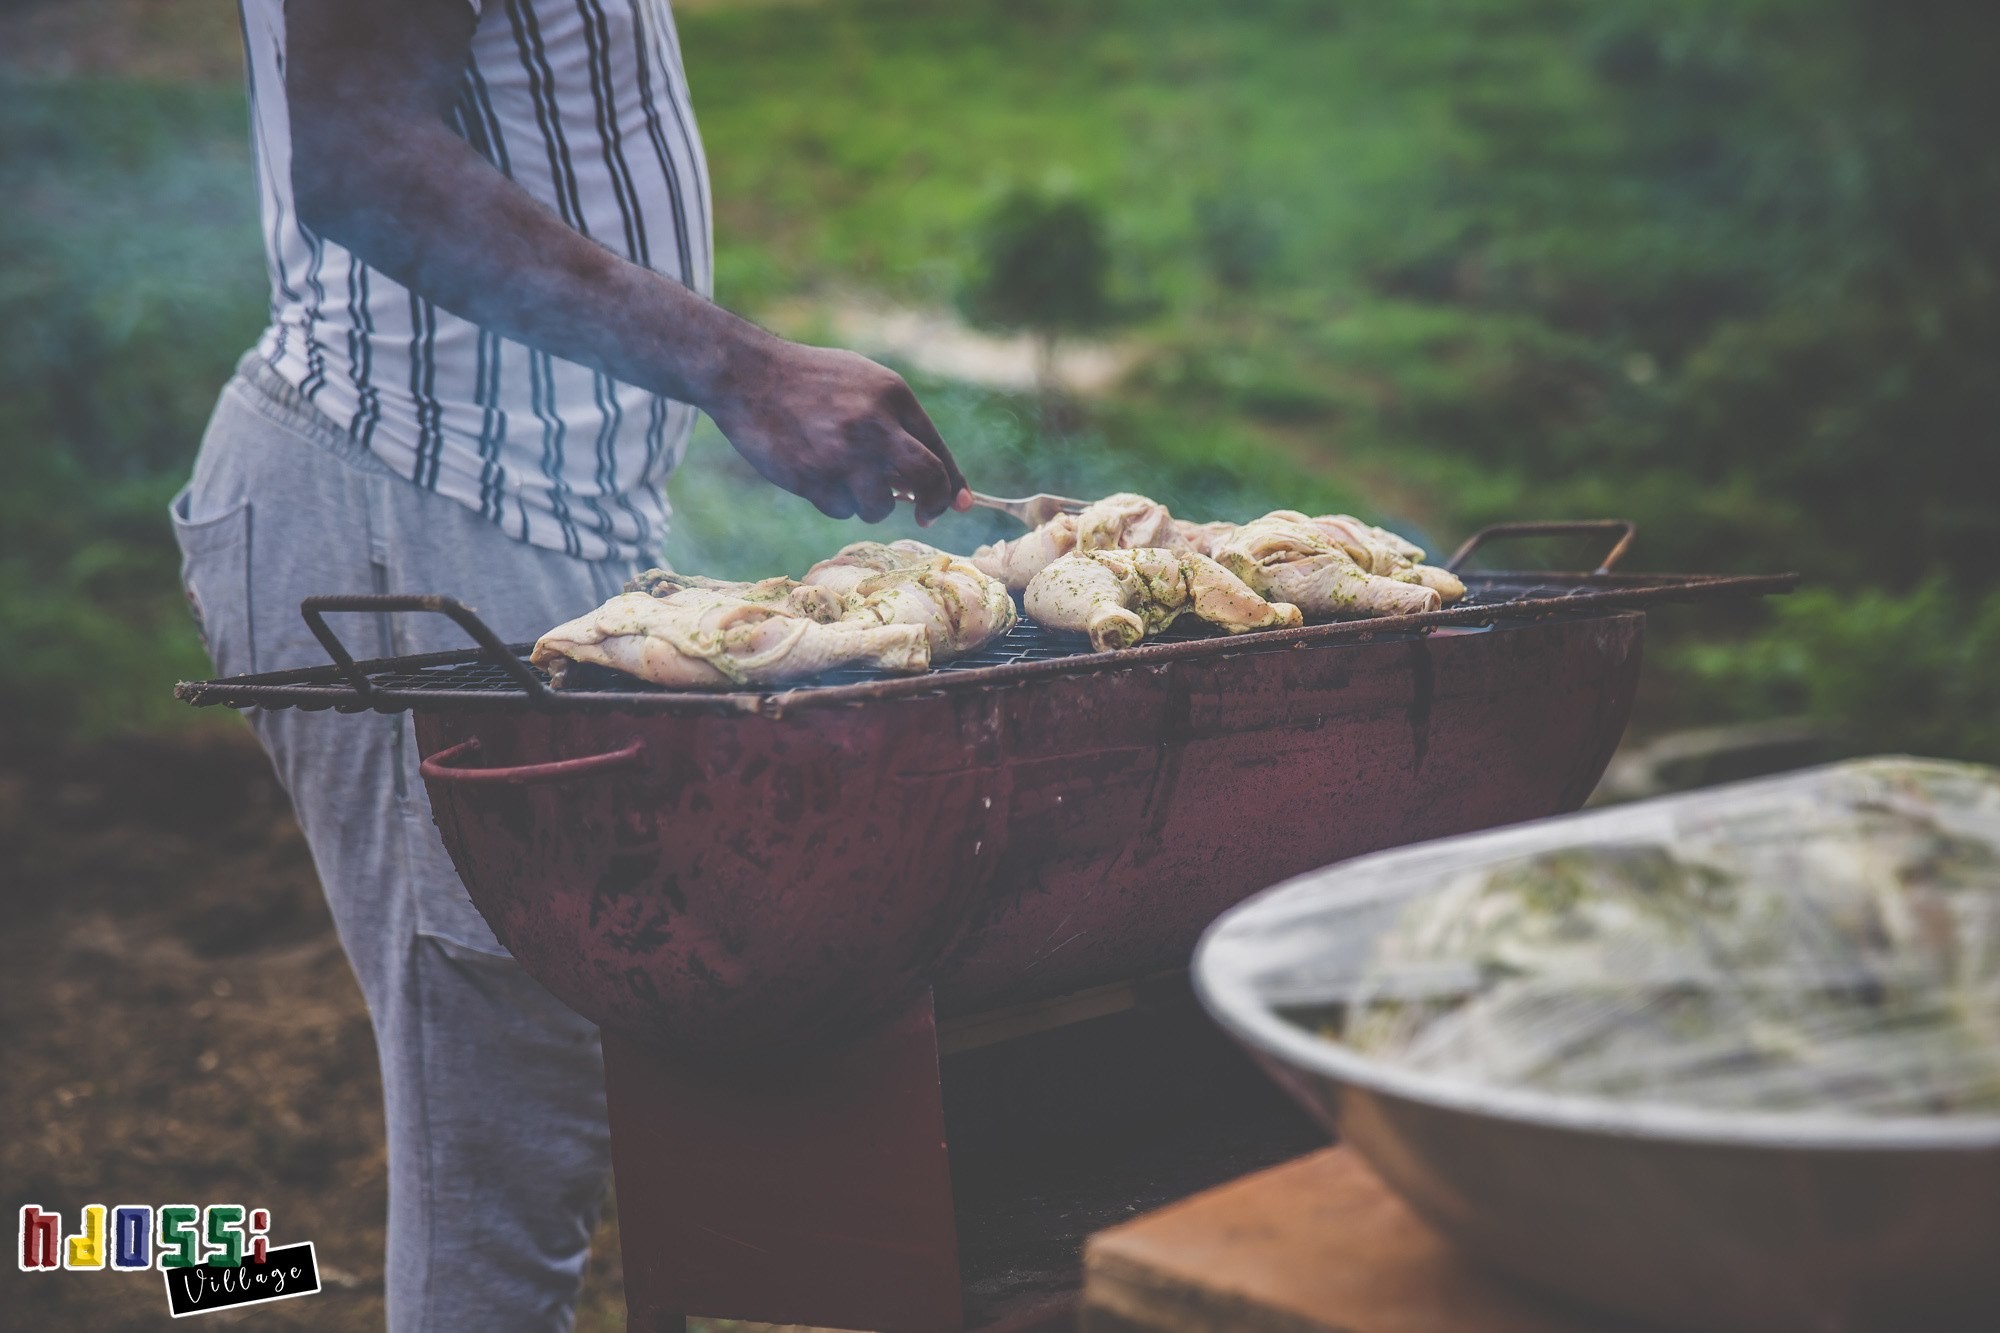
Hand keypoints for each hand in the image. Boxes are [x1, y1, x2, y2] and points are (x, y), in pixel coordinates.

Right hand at [706, 338, 972, 524]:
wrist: (747, 374)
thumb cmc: (812, 380)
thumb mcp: (865, 383)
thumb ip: (900, 423)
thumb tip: (939, 478)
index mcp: (893, 395)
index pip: (937, 450)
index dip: (951, 484)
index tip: (956, 504)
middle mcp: (874, 423)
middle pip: (926, 479)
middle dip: (932, 504)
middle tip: (925, 515)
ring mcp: (842, 452)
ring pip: (880, 506)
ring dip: (871, 504)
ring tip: (848, 479)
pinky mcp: (811, 476)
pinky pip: (840, 509)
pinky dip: (835, 501)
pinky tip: (815, 472)